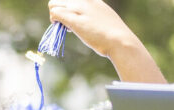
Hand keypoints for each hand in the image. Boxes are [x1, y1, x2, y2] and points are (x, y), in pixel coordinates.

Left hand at [48, 0, 164, 81]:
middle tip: (65, 24)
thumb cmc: (113, 35)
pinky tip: (62, 28)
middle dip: (58, 11)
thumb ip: (93, 16)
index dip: (68, 8)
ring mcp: (79, 9)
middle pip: (60, 0)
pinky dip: (54, 20)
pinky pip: (55, 13)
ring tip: (64, 27)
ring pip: (54, 4)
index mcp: (93, 0)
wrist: (120, 41)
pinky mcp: (74, 20)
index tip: (72, 18)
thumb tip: (87, 22)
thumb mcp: (103, 18)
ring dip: (55, 16)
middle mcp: (85, 1)